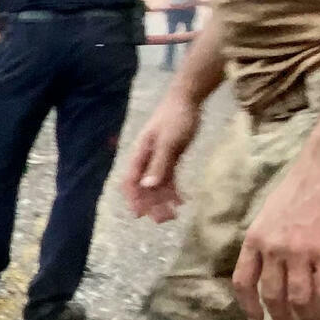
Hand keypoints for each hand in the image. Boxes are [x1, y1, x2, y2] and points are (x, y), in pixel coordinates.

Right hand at [119, 95, 200, 222]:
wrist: (188, 98)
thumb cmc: (175, 117)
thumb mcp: (169, 142)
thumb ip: (159, 164)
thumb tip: (148, 186)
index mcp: (140, 154)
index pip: (131, 181)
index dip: (133, 199)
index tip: (140, 215)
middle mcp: (147, 159)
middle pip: (144, 187)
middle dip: (152, 205)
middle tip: (164, 220)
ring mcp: (158, 158)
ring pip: (157, 185)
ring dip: (163, 201)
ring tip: (175, 215)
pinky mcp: (170, 156)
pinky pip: (169, 178)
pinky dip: (173, 190)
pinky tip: (182, 201)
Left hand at [232, 146, 319, 319]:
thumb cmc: (307, 182)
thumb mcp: (274, 211)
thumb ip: (272, 238)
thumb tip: (279, 264)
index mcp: (256, 238)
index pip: (243, 281)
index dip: (248, 306)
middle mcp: (273, 249)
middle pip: (273, 296)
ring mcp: (300, 252)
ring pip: (301, 300)